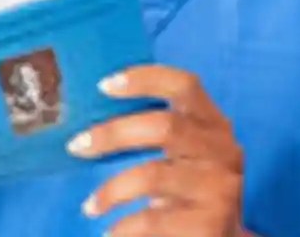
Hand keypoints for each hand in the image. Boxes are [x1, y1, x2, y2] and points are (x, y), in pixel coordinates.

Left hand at [71, 66, 244, 236]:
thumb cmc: (191, 189)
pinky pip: (153, 220)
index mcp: (213, 123)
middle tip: (77, 146)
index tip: (104, 84)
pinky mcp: (210, 223)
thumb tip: (90, 116)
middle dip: (113, 134)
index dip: (145, 79)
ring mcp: (219, 187)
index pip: (185, 86)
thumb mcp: (185, 153)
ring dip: (111, 191)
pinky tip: (109, 232)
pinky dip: (123, 227)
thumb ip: (157, 131)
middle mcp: (222, 150)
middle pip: (164, 127)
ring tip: (90, 205)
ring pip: (153, 176)